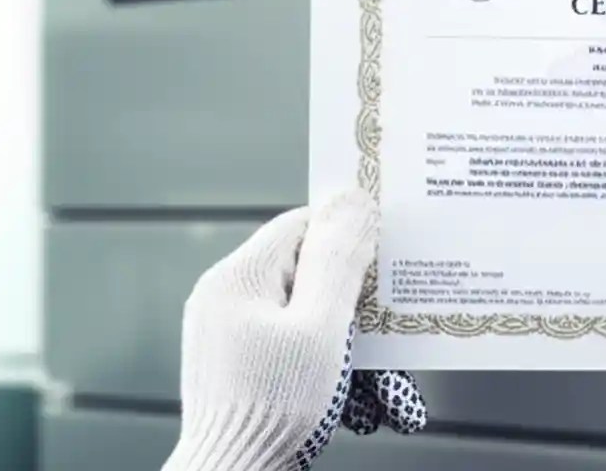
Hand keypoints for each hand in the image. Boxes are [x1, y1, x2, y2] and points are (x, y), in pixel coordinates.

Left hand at [164, 190, 425, 470]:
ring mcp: (224, 330)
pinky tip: (340, 380)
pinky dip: (317, 352)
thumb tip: (352, 199)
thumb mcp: (320, 327)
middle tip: (378, 322)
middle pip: (302, 266)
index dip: (345, 235)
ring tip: (362, 365)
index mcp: (237, 277)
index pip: (301, 224)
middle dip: (346, 293)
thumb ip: (336, 261)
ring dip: (337, 330)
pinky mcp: (232, 361)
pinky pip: (285, 337)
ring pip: (298, 306)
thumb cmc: (274, 405)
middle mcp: (223, 297)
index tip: (382, 260)